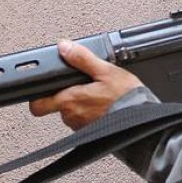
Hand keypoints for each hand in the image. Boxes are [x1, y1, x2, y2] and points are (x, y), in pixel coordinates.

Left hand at [28, 41, 144, 129]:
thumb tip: (64, 47)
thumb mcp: (105, 70)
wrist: (144, 121)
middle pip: (57, 106)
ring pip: (71, 114)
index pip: (37, 105)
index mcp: (70, 100)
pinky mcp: (91, 135)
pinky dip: (90, 114)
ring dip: (80, 105)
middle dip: (66, 95)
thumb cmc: (126, 98)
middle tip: (82, 85)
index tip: (42, 88)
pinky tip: (104, 106)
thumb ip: (81, 58)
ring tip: (97, 95)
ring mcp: (80, 128)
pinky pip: (84, 122)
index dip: (37, 96)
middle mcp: (71, 117)